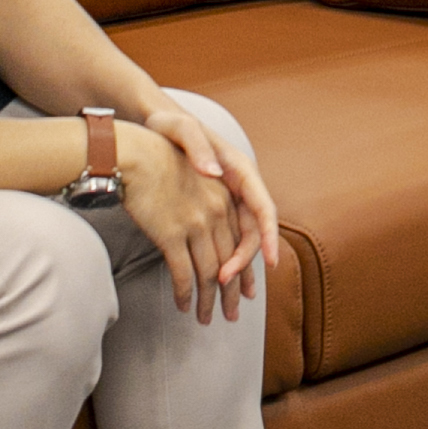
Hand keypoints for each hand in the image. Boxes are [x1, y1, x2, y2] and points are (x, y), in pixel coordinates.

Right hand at [110, 123, 252, 319]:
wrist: (132, 153)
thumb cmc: (158, 160)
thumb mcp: (197, 175)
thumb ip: (211, 201)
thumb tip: (215, 231)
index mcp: (226, 196)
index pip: (244, 243)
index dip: (245, 272)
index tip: (246, 293)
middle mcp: (216, 210)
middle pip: (231, 262)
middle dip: (231, 294)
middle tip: (230, 315)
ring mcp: (195, 223)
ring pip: (210, 273)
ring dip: (208, 300)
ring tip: (206, 318)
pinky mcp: (171, 234)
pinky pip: (184, 273)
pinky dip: (185, 293)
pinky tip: (182, 305)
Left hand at [145, 89, 277, 309]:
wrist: (155, 124)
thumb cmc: (169, 126)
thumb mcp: (181, 128)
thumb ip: (198, 146)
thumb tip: (214, 171)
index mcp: (239, 170)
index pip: (263, 207)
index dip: (270, 236)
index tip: (271, 260)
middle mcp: (240, 188)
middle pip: (253, 232)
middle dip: (244, 262)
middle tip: (224, 285)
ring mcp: (228, 201)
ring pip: (241, 242)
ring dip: (238, 272)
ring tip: (232, 304)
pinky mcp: (212, 211)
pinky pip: (225, 242)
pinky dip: (225, 265)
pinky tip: (220, 288)